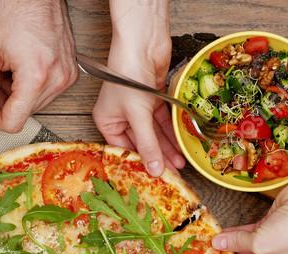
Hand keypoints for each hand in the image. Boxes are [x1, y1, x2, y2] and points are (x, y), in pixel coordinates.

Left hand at [0, 0, 77, 131]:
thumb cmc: (13, 12)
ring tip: (10, 69)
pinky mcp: (71, 73)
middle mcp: (56, 79)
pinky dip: (31, 86)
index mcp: (35, 77)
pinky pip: (47, 93)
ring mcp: (67, 76)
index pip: (14, 122)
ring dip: (18, 95)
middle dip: (5, 103)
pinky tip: (24, 67)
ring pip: (35, 106)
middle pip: (24, 114)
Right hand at [92, 9, 179, 175]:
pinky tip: (180, 142)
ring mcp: (138, 107)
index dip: (140, 162)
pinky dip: (171, 130)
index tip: (156, 176)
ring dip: (168, 145)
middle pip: (142, 141)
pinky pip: (162, 120)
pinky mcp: (153, 98)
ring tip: (180, 161)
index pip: (124, 148)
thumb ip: (148, 144)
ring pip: (154, 132)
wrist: (142, 43)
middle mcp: (121, 115)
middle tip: (173, 171)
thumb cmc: (129, 75)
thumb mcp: (137, 115)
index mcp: (107, 121)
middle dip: (158, 155)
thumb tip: (155, 171)